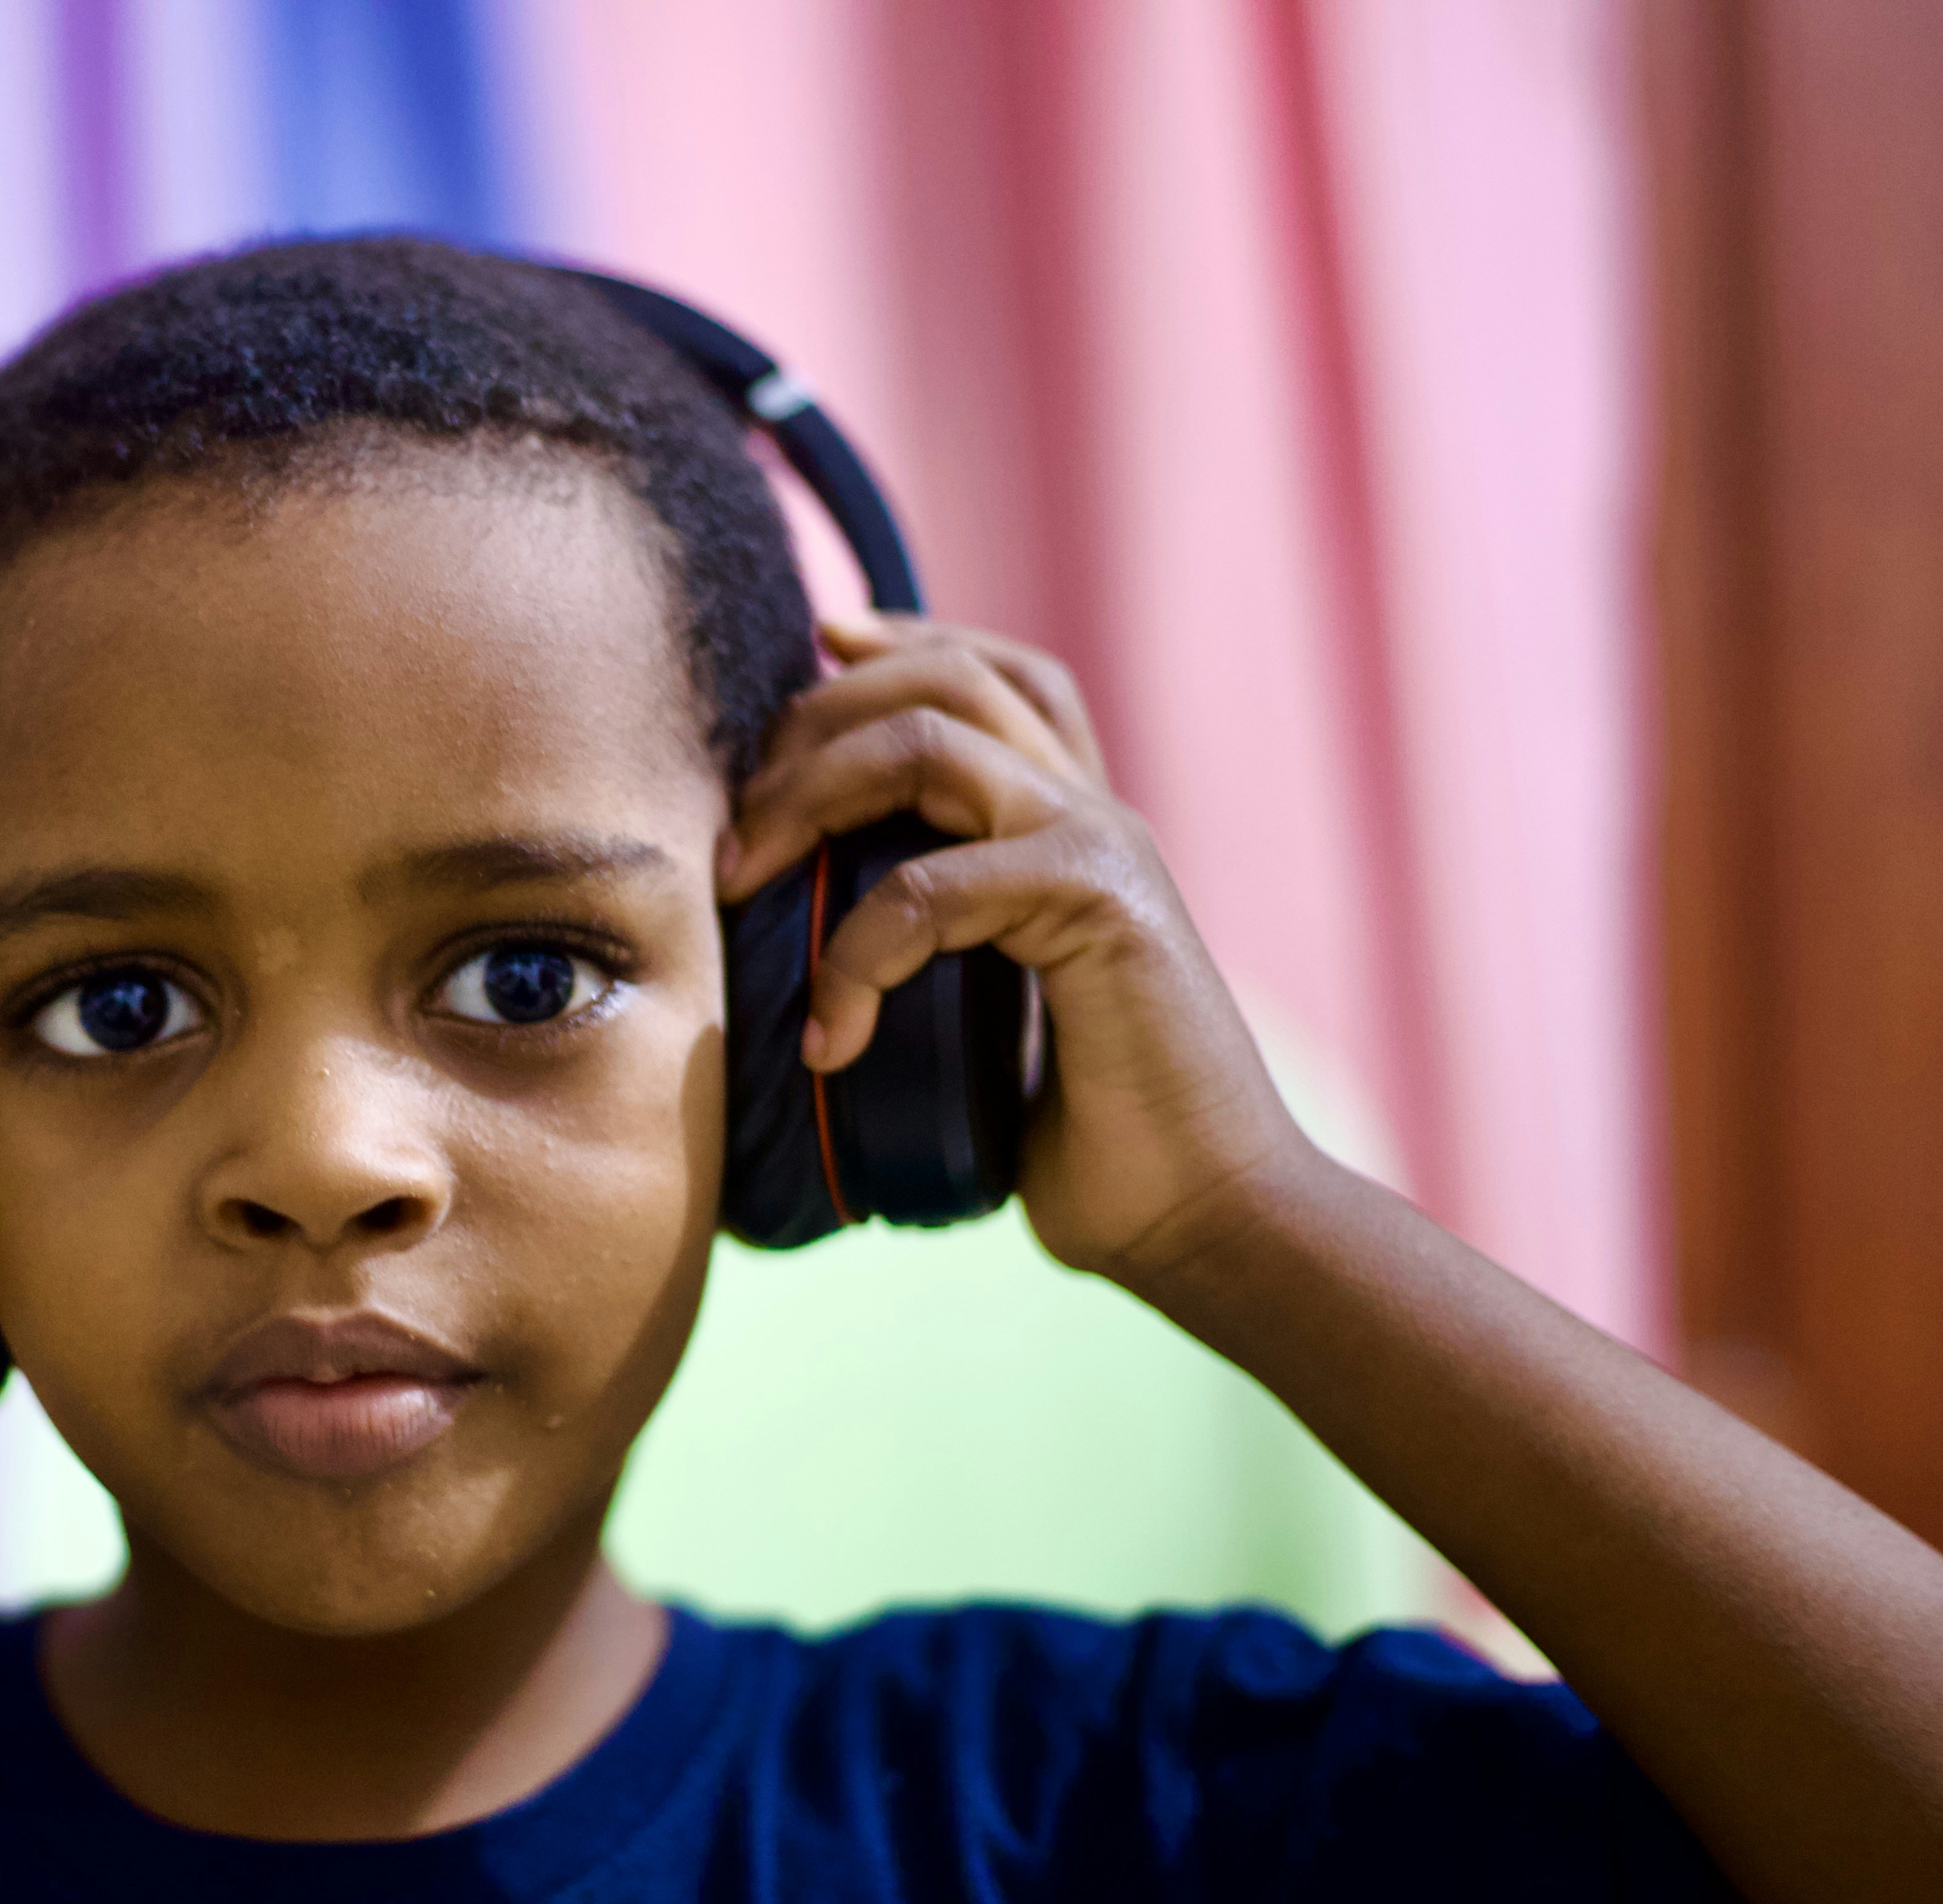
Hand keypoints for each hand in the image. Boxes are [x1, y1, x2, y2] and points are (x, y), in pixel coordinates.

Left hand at [715, 616, 1304, 1280]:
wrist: (1205, 1216)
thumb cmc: (1094, 1145)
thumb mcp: (981, 1029)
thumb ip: (928, 966)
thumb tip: (802, 992)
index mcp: (1072, 825)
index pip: (989, 675)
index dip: (893, 649)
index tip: (805, 668)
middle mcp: (1091, 813)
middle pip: (945, 677)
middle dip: (816, 722)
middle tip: (737, 826)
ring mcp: (1101, 847)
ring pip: (933, 739)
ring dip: (813, 792)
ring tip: (745, 881)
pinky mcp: (1102, 905)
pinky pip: (933, 886)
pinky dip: (855, 954)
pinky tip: (829, 1038)